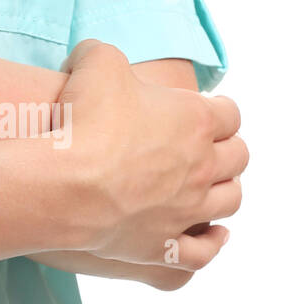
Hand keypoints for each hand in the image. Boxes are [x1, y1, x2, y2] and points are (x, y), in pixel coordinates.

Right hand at [63, 40, 247, 267]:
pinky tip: (214, 234)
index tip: (199, 109)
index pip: (228, 112)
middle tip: (205, 145)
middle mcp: (203, 166)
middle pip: (237, 156)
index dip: (216, 108)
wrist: (65, 183)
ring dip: (225, 189)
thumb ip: (104, 53)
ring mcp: (189, 208)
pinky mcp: (167, 244)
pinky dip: (213, 241)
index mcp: (196, 120)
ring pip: (230, 200)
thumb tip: (97, 58)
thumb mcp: (95, 61)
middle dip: (226, 148)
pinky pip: (204, 250)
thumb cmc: (83, 119)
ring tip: (209, 184)